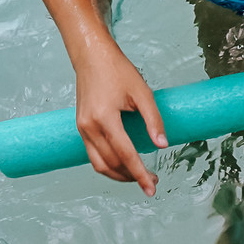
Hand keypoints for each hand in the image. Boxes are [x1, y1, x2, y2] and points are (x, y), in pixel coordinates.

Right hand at [73, 48, 166, 195]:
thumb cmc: (117, 71)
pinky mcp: (81, 127)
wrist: (91, 56)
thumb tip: (162, 145)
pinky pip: (93, 155)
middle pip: (112, 164)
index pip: (125, 154)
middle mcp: (89, 127)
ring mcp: (82, 128)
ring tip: (139, 176)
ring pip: (99, 164)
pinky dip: (108, 165)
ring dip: (119, 175)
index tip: (151, 187)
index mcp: (104, 118)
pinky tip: (124, 166)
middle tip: (153, 181)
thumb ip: (153, 120)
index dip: (140, 173)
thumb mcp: (143, 92)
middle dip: (132, 177)